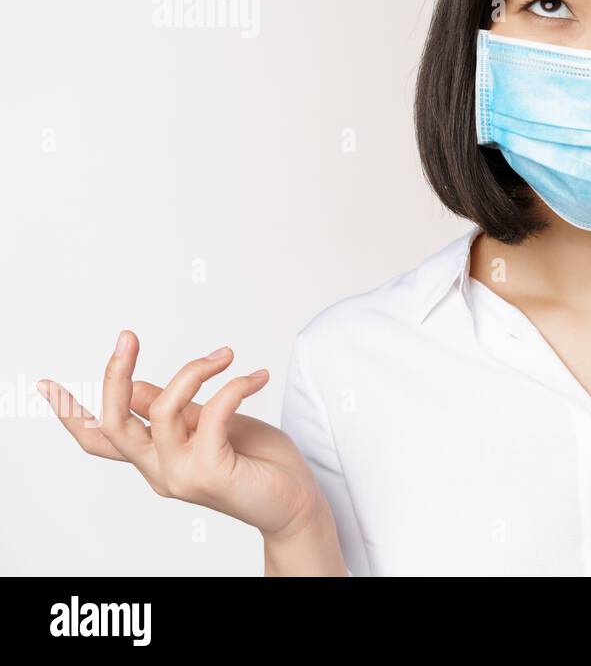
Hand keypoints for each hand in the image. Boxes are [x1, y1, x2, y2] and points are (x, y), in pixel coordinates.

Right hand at [39, 330, 331, 546]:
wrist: (296, 501)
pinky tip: (256, 377)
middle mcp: (159, 470)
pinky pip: (214, 412)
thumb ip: (175, 411)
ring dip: (196, 370)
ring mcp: (181, 474)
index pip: (101, 438)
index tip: (46, 384)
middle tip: (127, 337)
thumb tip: (137, 386)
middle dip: (115, 375)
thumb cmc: (259, 462)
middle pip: (113, 423)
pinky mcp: (210, 472)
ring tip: (227, 355)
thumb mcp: (211, 426)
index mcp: (155, 458)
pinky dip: (235, 385)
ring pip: (164, 409)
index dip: (70, 413)